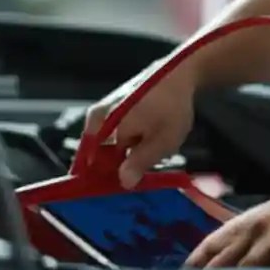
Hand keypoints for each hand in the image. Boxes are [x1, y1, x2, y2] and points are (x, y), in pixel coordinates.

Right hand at [78, 56, 196, 188]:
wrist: (179, 73)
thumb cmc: (172, 106)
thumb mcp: (163, 140)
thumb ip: (140, 162)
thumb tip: (122, 182)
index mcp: (104, 125)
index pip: (90, 164)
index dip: (98, 182)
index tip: (110, 196)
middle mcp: (97, 118)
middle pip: (96, 156)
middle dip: (111, 171)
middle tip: (131, 182)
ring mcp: (103, 112)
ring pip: (106, 147)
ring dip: (121, 159)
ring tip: (143, 163)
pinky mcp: (113, 110)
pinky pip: (112, 136)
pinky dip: (124, 146)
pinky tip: (143, 149)